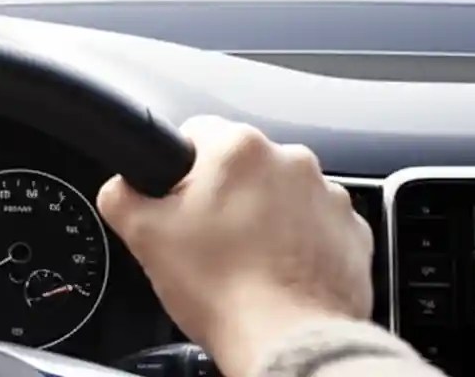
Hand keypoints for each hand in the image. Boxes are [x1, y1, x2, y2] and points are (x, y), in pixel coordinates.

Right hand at [97, 116, 372, 376]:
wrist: (288, 341)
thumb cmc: (223, 289)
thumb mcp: (143, 235)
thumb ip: (120, 194)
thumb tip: (120, 187)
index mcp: (239, 148)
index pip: (196, 133)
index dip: (179, 171)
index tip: (178, 204)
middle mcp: (291, 161)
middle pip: (241, 166)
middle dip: (224, 195)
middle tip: (207, 240)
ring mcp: (329, 197)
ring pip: (280, 195)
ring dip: (264, 217)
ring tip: (245, 261)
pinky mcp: (353, 232)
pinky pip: (315, 226)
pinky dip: (298, 243)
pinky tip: (276, 272)